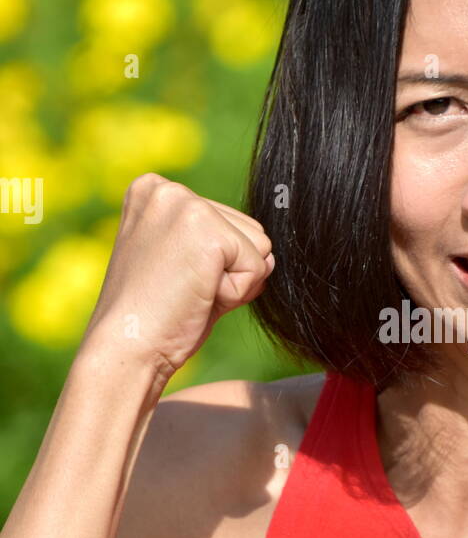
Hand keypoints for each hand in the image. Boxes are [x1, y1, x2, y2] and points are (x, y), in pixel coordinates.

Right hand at [80, 173, 273, 384]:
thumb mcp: (182, 265)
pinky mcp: (211, 233)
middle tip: (180, 291)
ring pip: (259, 248)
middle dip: (226, 271)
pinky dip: (236, 294)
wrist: (125, 349)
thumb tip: (272, 256)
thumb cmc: (152, 318)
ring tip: (187, 293)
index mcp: (153, 190)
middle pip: (248, 230)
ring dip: (233, 282)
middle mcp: (168, 188)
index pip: (225, 222)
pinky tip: (197, 298)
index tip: (168, 279)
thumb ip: (224, 249)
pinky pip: (259, 268)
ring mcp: (189, 206)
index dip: (211, 264)